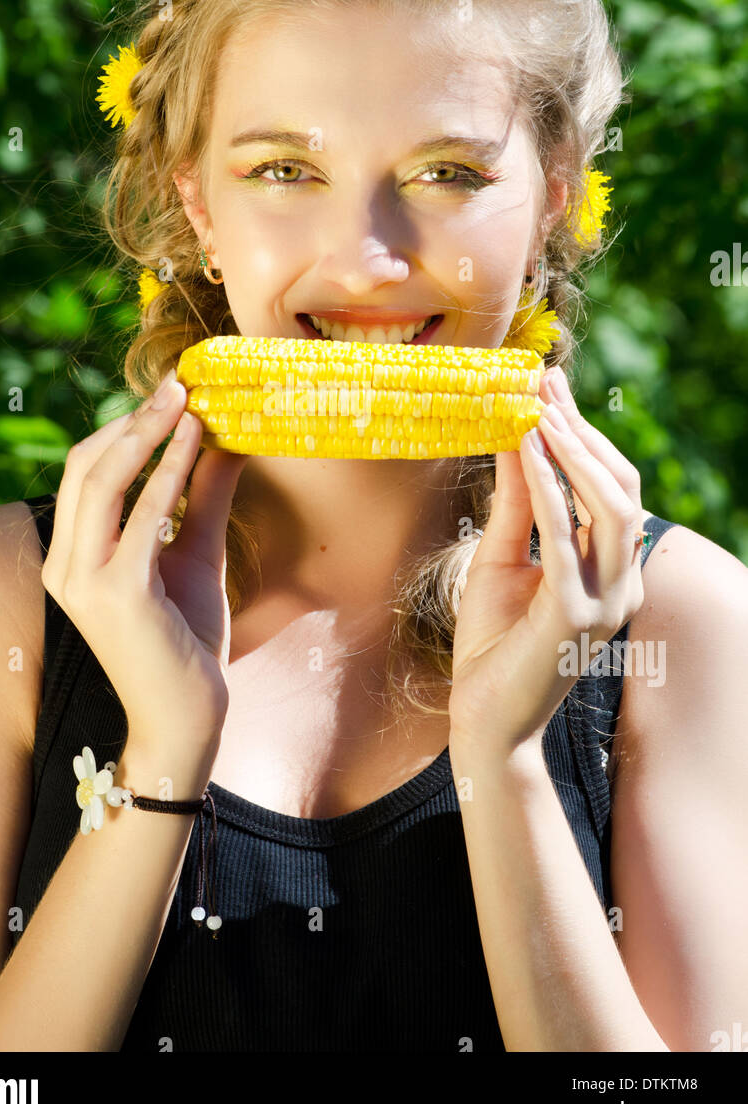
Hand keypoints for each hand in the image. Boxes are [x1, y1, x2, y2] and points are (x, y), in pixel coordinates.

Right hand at [40, 372, 248, 750]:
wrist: (188, 718)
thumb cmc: (187, 642)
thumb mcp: (194, 554)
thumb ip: (202, 498)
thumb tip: (224, 438)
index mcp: (70, 557)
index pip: (83, 472)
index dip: (122, 427)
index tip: (168, 393)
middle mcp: (64, 567)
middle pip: (84, 466)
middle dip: (132, 419)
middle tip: (177, 384)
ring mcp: (84, 582)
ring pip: (101, 481)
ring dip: (145, 433)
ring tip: (185, 399)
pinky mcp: (117, 595)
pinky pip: (142, 517)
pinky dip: (169, 472)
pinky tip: (195, 442)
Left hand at [448, 365, 646, 755]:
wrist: (481, 720)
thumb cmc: (491, 643)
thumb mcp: (499, 557)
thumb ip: (513, 502)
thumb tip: (513, 433)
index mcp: (611, 570)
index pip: (612, 486)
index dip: (584, 433)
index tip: (549, 386)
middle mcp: (621, 584)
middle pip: (619, 487)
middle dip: (582, 430)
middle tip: (544, 383)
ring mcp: (606, 602)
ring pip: (610, 506)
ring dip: (573, 450)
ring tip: (538, 409)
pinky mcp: (575, 617)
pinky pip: (565, 538)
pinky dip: (547, 486)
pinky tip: (525, 450)